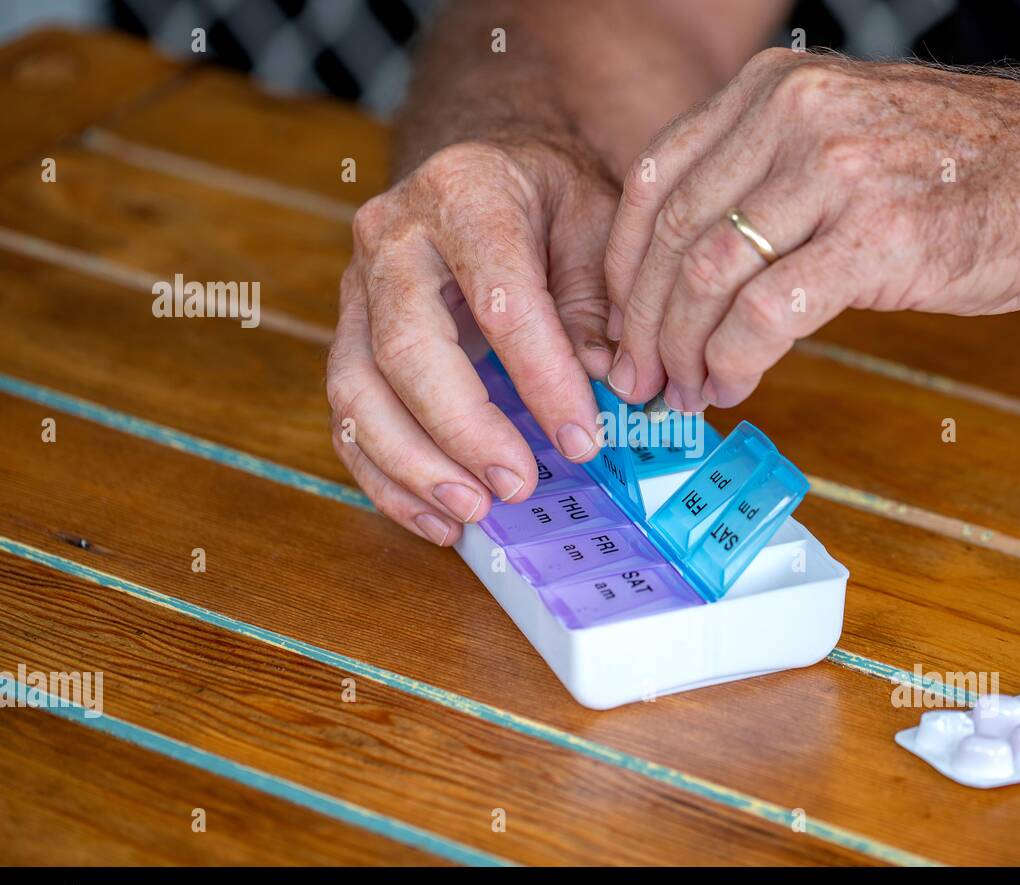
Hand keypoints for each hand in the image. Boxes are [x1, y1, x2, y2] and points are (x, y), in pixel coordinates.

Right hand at [327, 133, 616, 545]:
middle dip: (462, 430)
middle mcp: (392, 237)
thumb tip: (611, 387)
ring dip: (412, 465)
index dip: (541, 377)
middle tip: (517, 485)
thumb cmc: (549, 200)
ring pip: (356, 389)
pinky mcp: (347, 336)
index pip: (499, 299)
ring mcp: (356, 289)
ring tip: (474, 514)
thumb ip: (600, 302)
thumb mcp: (597, 223)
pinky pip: (347, 416)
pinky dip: (386, 477)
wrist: (486, 171)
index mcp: (465, 194)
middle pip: (405, 348)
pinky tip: (438, 519)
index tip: (582, 440)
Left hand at [602, 48, 1019, 409]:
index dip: (622, 268)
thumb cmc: (969, 167)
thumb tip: (692, 269)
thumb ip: (766, 180)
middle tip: (640, 379)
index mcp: (774, 88)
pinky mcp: (879, 235)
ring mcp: (838, 170)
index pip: (654, 182)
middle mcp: (796, 114)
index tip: (621, 324)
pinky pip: (766, 313)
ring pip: (706, 276)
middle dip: (643, 324)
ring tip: (686, 393)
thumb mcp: (847, 136)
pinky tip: (735, 386)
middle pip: (670, 235)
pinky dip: (734, 362)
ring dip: (683, 352)